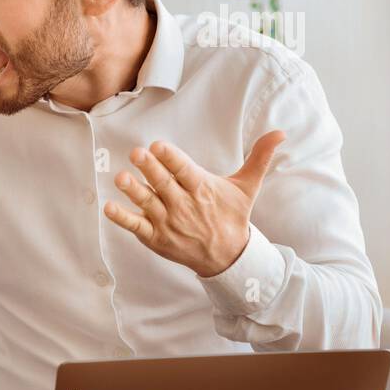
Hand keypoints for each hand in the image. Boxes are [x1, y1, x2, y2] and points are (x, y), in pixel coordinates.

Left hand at [103, 130, 285, 277]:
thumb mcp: (247, 187)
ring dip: (134, 191)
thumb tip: (280, 133)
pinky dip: (123, 219)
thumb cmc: (232, 215)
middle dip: (150, 169)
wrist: (227, 256)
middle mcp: (184, 205)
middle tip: (136, 153)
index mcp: (202, 189)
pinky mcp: (156, 237)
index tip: (158, 146)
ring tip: (121, 178)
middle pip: (164, 184)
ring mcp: (168, 222)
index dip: (171, 158)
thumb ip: (259, 158)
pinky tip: (109, 208)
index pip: (185, 171)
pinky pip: (136, 227)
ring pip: (148, 204)